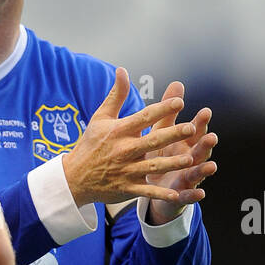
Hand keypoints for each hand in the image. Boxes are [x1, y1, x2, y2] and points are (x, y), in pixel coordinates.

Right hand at [62, 67, 198, 206]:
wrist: (74, 178)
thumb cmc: (91, 144)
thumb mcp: (100, 117)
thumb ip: (116, 95)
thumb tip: (122, 70)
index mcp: (119, 131)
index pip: (144, 117)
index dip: (162, 109)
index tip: (179, 102)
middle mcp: (124, 150)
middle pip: (152, 141)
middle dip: (172, 135)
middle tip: (191, 128)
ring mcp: (125, 171)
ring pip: (152, 166)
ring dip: (171, 164)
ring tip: (189, 159)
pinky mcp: (126, 188)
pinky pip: (146, 192)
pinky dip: (160, 195)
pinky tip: (176, 194)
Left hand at [142, 80, 217, 223]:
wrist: (151, 185)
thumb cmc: (159, 153)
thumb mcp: (161, 131)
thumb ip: (169, 110)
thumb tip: (177, 82)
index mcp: (184, 142)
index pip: (194, 130)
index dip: (200, 122)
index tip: (204, 112)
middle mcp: (189, 158)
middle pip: (199, 150)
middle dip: (206, 144)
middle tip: (211, 137)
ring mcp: (186, 176)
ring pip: (197, 171)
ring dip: (205, 169)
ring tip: (211, 166)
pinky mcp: (179, 194)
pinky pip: (187, 195)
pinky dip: (194, 195)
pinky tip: (201, 194)